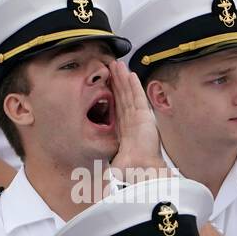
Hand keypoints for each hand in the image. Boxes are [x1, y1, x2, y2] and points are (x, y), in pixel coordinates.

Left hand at [107, 58, 166, 174]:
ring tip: (118, 64)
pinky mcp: (144, 115)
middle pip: (123, 95)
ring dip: (123, 78)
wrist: (142, 170)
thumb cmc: (131, 169)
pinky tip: (130, 74)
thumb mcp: (115, 161)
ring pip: (129, 92)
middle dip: (118, 80)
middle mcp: (132, 121)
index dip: (114, 93)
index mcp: (125, 130)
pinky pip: (137, 96)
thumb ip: (108, 159)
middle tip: (112, 66)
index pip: (118, 106)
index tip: (109, 83)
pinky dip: (134, 85)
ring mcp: (139, 116)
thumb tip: (92, 171)